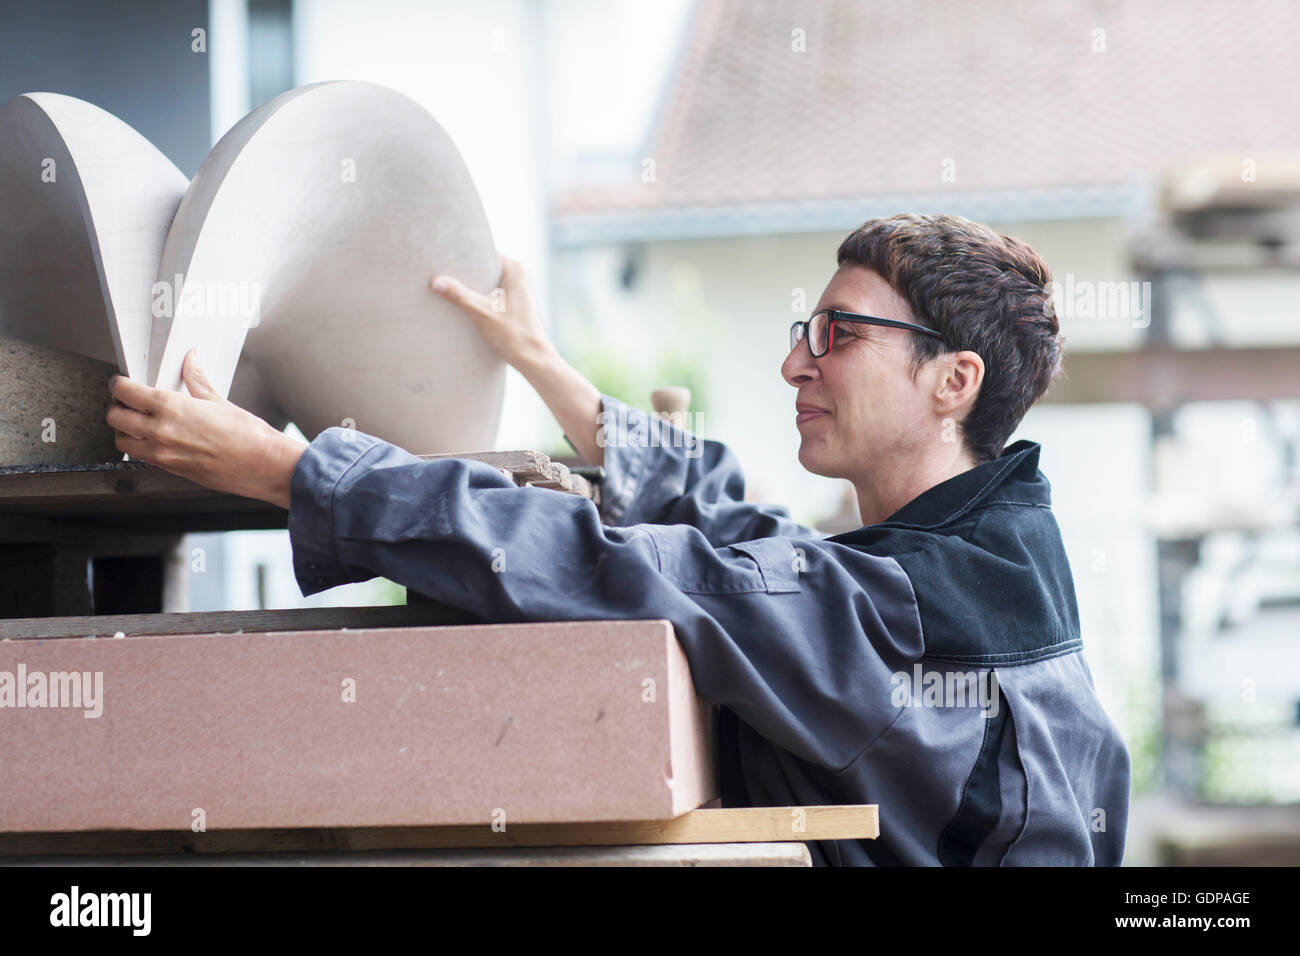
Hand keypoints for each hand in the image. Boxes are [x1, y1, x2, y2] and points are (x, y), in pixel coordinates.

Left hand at [107, 349, 306, 508]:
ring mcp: (162, 454)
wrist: (263, 466)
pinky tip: (155, 438)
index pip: (125, 392)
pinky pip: (141, 456)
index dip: (119, 384)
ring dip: (124, 429)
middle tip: (127, 401)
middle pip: (115, 416)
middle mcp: (160, 432)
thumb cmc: (248, 436)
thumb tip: (191, 360)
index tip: (121, 383)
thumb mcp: (219, 401)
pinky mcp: (170, 470)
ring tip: (137, 422)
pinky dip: (140, 446)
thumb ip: (197, 379)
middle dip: (117, 406)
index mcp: (171, 408)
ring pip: (122, 440)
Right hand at [431, 253, 553, 370]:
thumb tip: (435, 281)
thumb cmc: (514, 335)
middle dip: (465, 273)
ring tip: (448, 288)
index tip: (444, 260)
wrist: (533, 359)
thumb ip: (459, 295)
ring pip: (487, 282)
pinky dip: (478, 297)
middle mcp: (519, 275)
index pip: (484, 254)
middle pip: (484, 268)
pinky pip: (491, 294)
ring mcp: (518, 289)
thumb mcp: (482, 313)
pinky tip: (462, 303)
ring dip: (470, 287)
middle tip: (442, 274)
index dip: (464, 258)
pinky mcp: (514, 303)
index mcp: (515, 269)